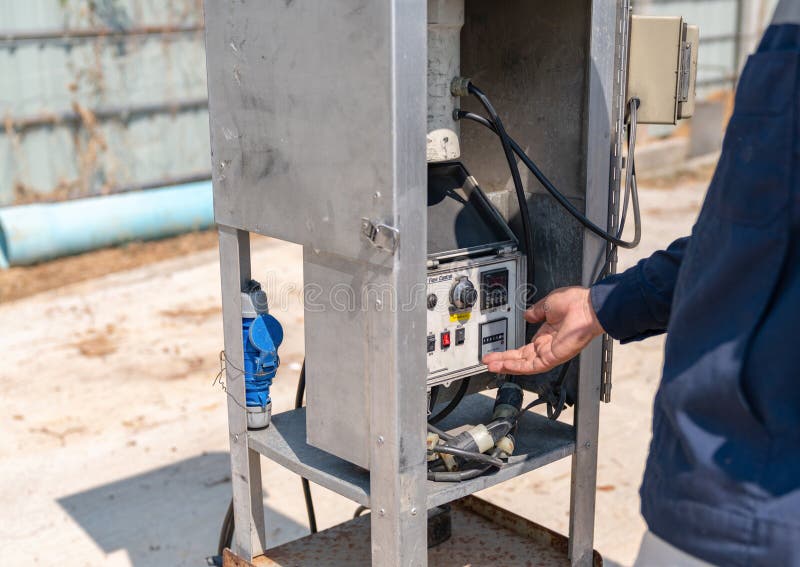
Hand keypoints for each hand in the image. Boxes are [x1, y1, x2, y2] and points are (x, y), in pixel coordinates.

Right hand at [483, 286, 604, 374]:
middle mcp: (546, 345)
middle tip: (488, 361)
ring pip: (524, 364)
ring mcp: (549, 353)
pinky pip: (532, 366)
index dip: (509, 351)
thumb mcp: (547, 304)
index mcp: (546, 333)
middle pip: (520, 358)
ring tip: (491, 366)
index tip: (496, 352)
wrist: (589, 307)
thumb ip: (535, 311)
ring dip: (506, 365)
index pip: (524, 348)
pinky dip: (517, 366)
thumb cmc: (575, 303)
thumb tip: (527, 314)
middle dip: (503, 360)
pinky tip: (505, 365)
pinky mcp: (553, 357)